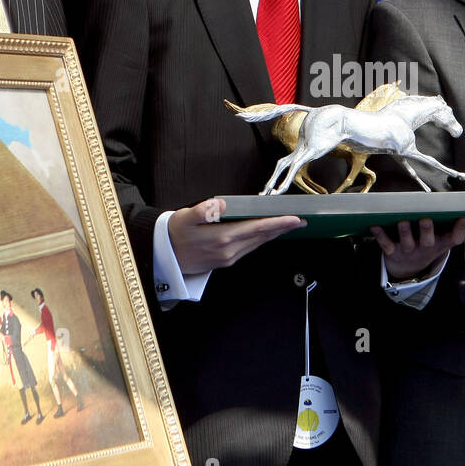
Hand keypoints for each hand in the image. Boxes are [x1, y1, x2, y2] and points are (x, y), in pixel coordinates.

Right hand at [168, 197, 304, 274]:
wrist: (163, 257)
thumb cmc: (174, 233)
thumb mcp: (184, 217)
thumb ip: (203, 210)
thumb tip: (220, 203)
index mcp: (222, 237)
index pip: (257, 228)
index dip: (277, 223)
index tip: (294, 219)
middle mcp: (229, 250)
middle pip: (262, 237)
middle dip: (282, 229)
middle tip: (301, 221)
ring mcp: (228, 257)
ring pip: (257, 244)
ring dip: (273, 235)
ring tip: (288, 226)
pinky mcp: (225, 261)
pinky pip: (249, 249)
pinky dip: (261, 240)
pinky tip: (266, 234)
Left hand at [372, 216, 464, 280]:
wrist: (407, 269)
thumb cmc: (429, 247)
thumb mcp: (446, 242)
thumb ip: (463, 232)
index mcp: (440, 244)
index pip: (454, 239)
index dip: (462, 229)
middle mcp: (425, 248)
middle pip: (427, 241)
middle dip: (427, 230)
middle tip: (426, 219)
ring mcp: (408, 251)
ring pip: (406, 242)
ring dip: (404, 232)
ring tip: (402, 221)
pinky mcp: (392, 252)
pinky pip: (385, 244)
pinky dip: (380, 236)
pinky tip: (374, 226)